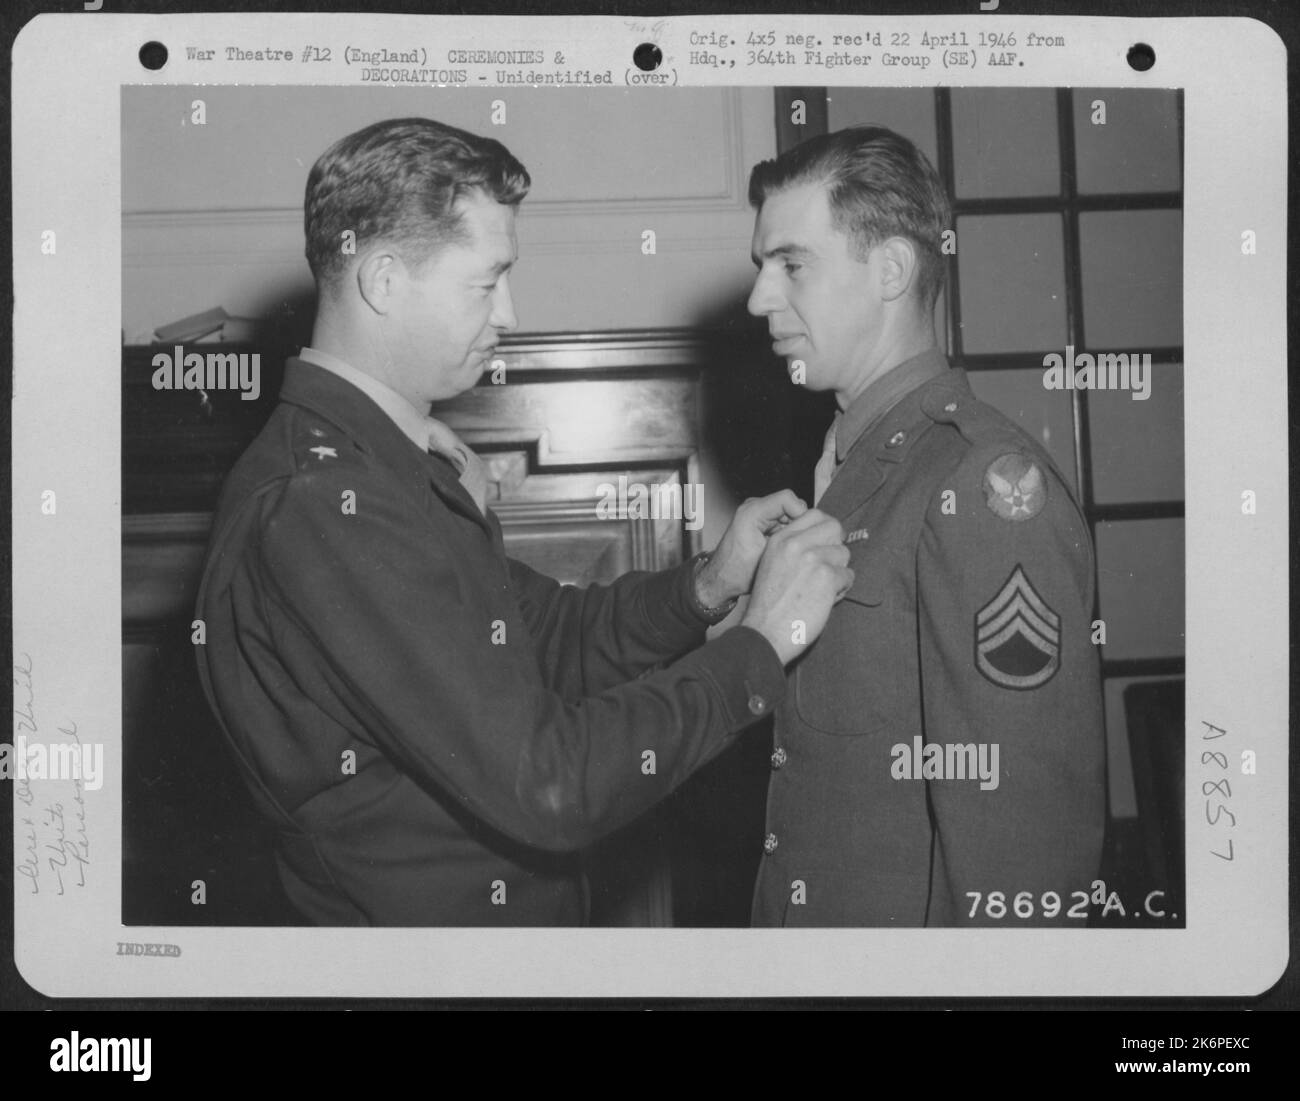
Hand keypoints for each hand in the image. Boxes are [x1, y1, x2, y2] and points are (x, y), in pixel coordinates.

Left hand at [695, 490, 809, 608]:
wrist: (723, 579)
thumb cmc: (736, 571)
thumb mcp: (766, 555)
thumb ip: (787, 537)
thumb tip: (808, 526)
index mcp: (752, 511)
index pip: (788, 498)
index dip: (801, 515)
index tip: (802, 533)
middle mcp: (754, 508)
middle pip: (791, 505)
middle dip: (798, 523)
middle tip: (797, 543)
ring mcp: (758, 514)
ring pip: (790, 514)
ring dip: (794, 529)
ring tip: (788, 547)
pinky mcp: (762, 521)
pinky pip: (784, 521)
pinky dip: (788, 533)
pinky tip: (783, 547)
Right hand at [740, 509, 852, 664]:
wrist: (764, 632)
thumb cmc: (769, 606)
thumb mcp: (772, 565)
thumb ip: (793, 549)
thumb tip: (823, 540)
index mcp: (780, 540)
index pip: (814, 515)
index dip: (824, 530)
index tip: (823, 546)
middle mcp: (795, 544)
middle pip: (834, 527)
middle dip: (835, 546)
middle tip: (829, 566)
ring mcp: (812, 559)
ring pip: (843, 553)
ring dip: (838, 572)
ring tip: (822, 589)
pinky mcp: (826, 578)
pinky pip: (848, 576)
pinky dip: (840, 590)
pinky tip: (823, 600)